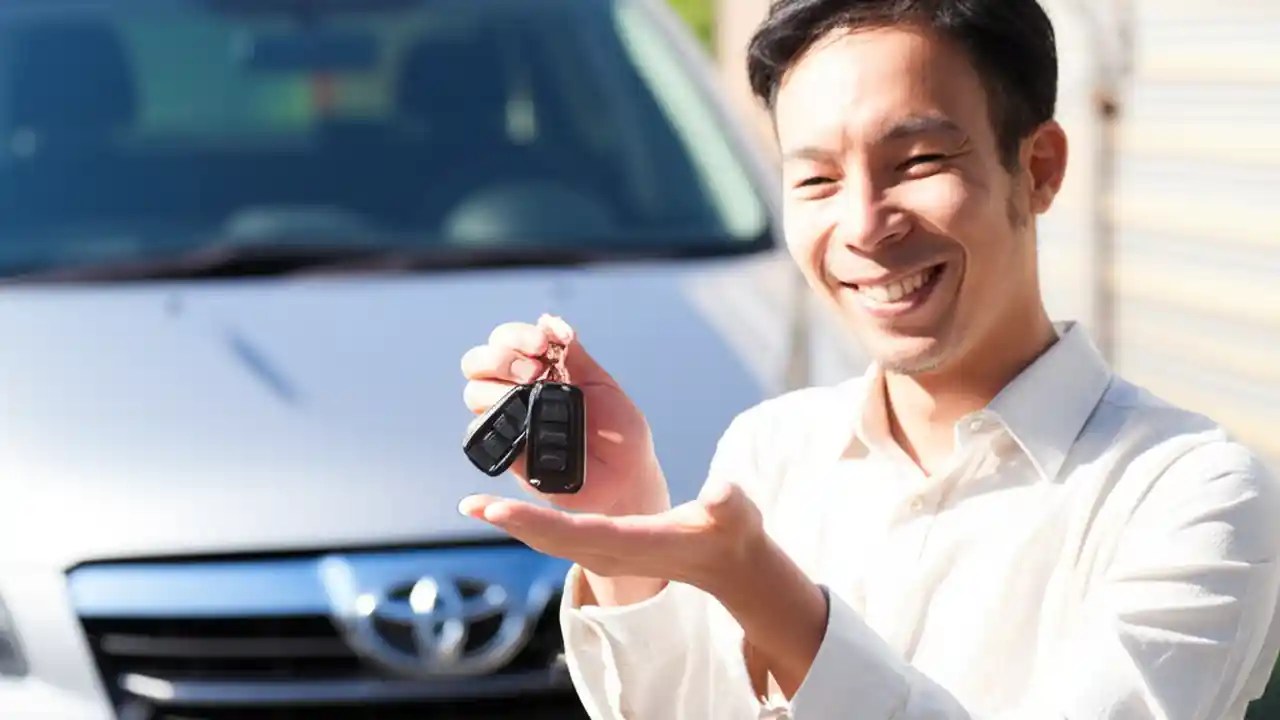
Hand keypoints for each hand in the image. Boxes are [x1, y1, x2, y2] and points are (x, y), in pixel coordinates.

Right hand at [460, 315, 669, 516]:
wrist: (627, 477)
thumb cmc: (620, 432)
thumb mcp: (602, 384)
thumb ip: (575, 354)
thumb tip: (548, 320)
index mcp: (541, 370)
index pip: (506, 341)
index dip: (516, 336)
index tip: (543, 346)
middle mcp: (518, 391)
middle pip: (478, 363)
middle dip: (500, 357)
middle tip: (534, 370)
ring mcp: (510, 421)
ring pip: (475, 393)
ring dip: (497, 387)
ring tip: (531, 393)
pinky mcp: (508, 452)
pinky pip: (482, 433)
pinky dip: (493, 421)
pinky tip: (522, 421)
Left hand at [460, 479, 828, 698]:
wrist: (729, 562)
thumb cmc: (730, 532)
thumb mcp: (734, 512)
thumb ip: (726, 503)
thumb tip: (720, 494)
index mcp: (634, 542)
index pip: (576, 532)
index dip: (536, 521)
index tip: (499, 510)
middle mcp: (611, 552)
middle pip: (550, 538)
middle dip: (511, 522)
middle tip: (471, 505)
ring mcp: (604, 553)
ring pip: (548, 539)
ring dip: (513, 522)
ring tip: (476, 505)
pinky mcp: (603, 547)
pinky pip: (557, 535)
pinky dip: (530, 520)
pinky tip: (508, 506)